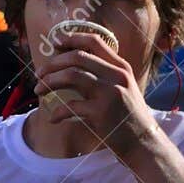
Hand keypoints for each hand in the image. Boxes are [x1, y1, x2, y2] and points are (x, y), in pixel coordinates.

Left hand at [34, 32, 160, 160]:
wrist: (145, 143)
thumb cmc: (130, 118)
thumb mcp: (125, 89)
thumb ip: (106, 75)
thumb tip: (74, 67)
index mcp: (121, 68)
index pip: (95, 41)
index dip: (72, 38)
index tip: (55, 42)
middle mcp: (116, 76)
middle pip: (77, 57)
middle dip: (53, 63)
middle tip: (39, 73)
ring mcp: (109, 94)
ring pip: (71, 75)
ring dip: (49, 81)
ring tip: (38, 90)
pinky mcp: (101, 113)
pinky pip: (70, 106)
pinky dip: (57, 112)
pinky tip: (52, 118)